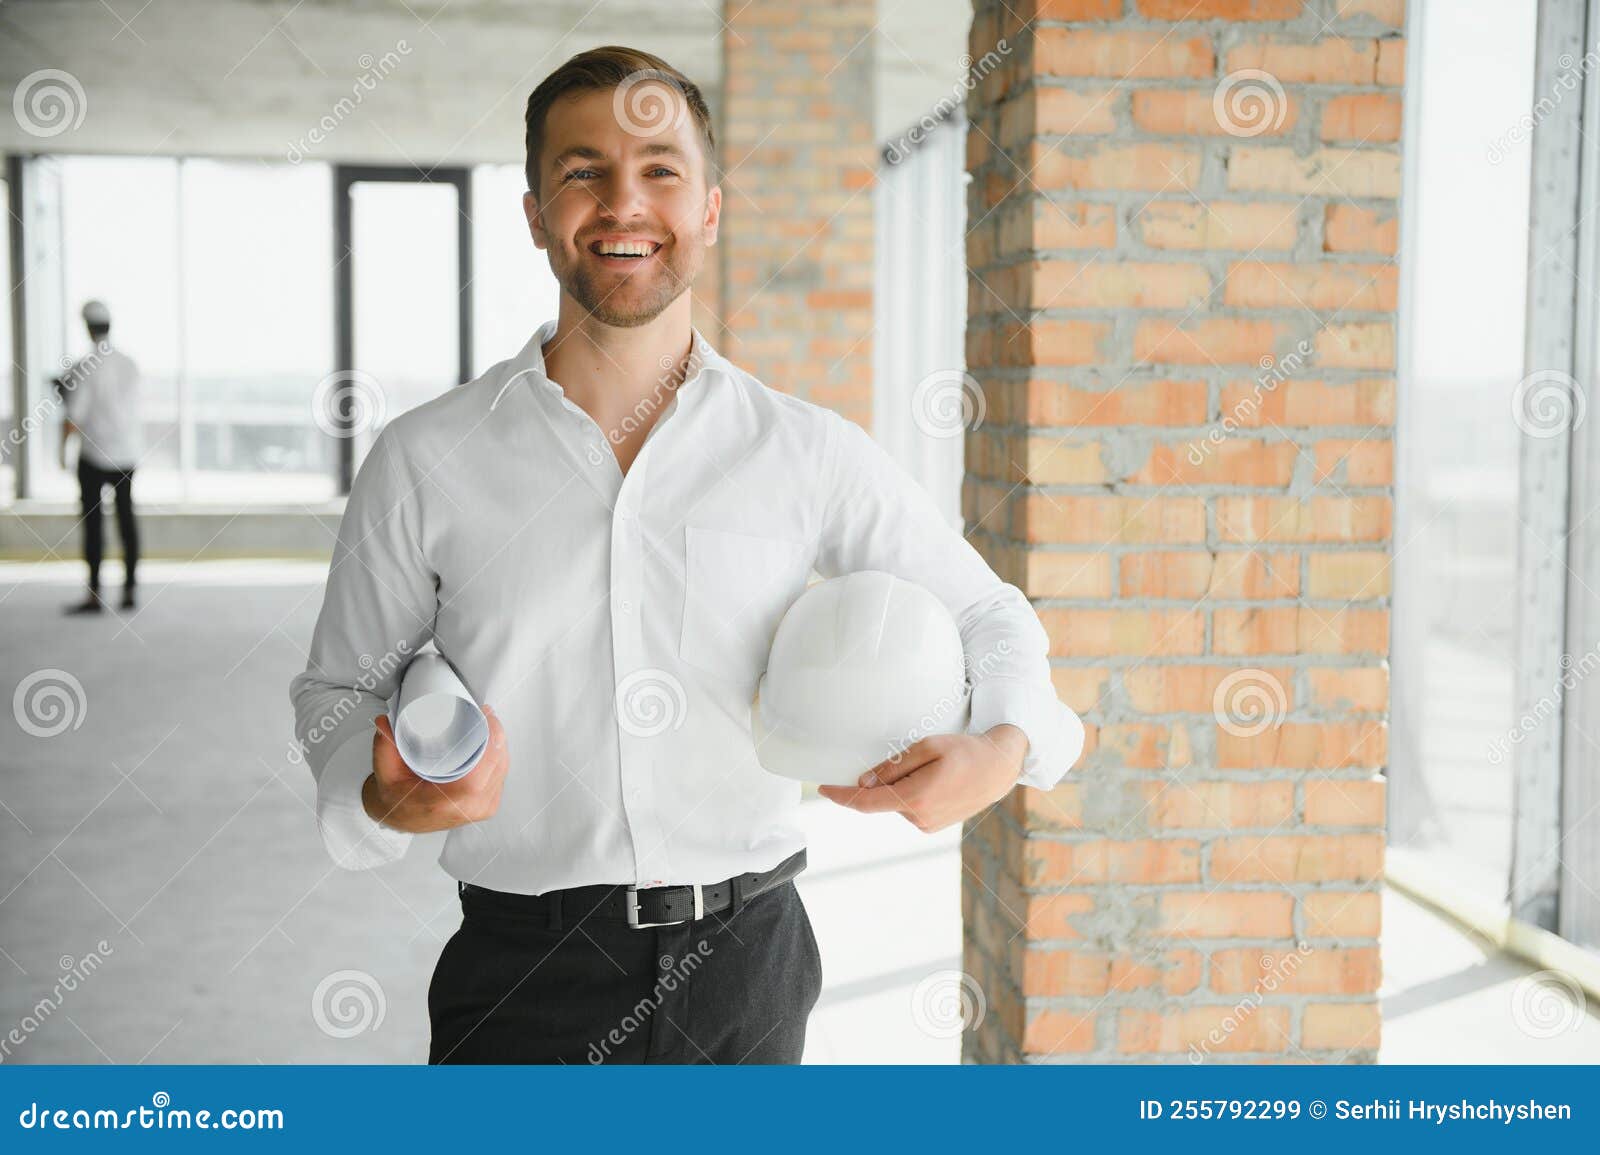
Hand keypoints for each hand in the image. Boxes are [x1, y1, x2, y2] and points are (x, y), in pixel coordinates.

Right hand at [361, 704, 508, 832]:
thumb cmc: (396, 798)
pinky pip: (501, 776)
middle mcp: (468, 809)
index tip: (486, 720)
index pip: (478, 777)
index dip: (490, 745)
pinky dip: (499, 757)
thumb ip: (384, 746)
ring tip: (489, 724)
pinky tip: (493, 743)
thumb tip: (385, 722)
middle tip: (485, 714)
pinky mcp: (488, 806)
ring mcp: (481, 809)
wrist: (403, 818)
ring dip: (499, 745)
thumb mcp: (384, 772)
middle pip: (496, 767)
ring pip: (502, 770)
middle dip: (495, 736)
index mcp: (444, 803)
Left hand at [816, 724, 1028, 832]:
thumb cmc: (965, 751)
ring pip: (897, 801)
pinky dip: (912, 792)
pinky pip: (910, 806)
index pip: (867, 802)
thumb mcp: (927, 747)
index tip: (822, 789)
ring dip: (902, 784)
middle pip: (883, 798)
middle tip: (914, 759)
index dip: (842, 796)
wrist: (999, 768)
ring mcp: (927, 824)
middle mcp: (919, 817)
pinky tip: (936, 780)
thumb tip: (864, 782)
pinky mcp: (933, 825)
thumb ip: (893, 766)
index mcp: (916, 797)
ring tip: (934, 768)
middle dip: (885, 779)